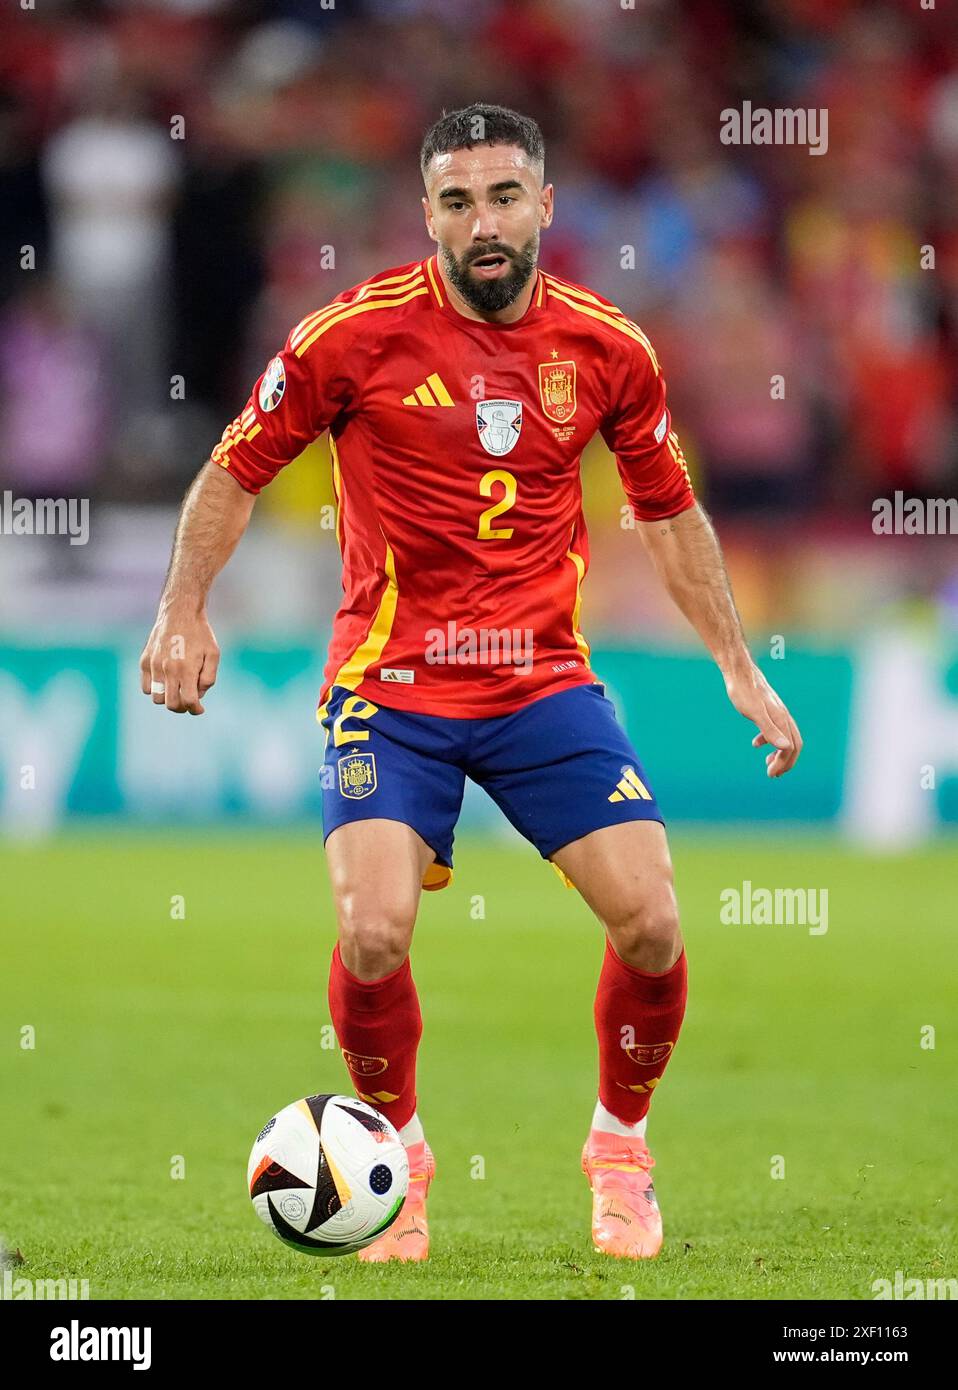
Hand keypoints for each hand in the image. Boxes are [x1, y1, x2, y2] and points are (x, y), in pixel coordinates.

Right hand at [139, 608, 219, 714]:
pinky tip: (166, 680)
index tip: (199, 709)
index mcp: (187, 669)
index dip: (195, 710)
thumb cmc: (200, 634)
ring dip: (168, 698)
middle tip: (189, 701)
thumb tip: (199, 695)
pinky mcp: (145, 661)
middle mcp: (168, 669)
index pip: (189, 701)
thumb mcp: (213, 654)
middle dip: (182, 708)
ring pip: (157, 698)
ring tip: (177, 689)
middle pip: (171, 704)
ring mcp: (154, 665)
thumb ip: (208, 678)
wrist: (179, 612)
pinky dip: (155, 689)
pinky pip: (146, 687)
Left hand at [724, 663, 801, 777]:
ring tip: (767, 762)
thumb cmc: (744, 692)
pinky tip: (756, 743)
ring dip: (779, 753)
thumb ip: (769, 731)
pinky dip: (769, 740)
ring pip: (785, 737)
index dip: (783, 763)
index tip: (771, 774)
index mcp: (782, 720)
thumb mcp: (754, 713)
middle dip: (786, 762)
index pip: (790, 748)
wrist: (739, 672)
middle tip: (774, 774)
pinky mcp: (768, 709)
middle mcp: (783, 717)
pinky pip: (775, 729)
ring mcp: (777, 713)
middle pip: (793, 744)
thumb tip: (785, 748)